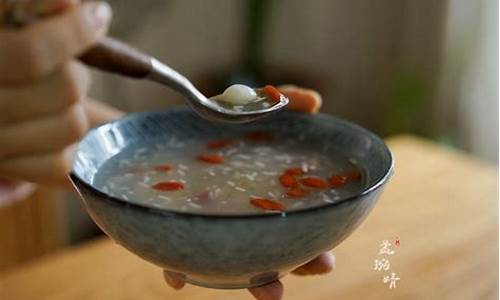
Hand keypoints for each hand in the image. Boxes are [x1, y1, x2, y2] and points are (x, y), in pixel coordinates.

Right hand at [0, 0, 113, 185]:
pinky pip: (64, 162)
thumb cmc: (1, 55)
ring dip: (74, 108)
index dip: (74, 32)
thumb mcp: (2, 22)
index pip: (32, 53)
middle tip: (63, 67)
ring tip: (49, 99)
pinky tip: (47, 126)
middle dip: (76, 71)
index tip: (97, 15)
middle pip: (68, 88)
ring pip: (73, 126)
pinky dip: (67, 144)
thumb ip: (28, 7)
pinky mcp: (13, 172)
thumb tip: (70, 4)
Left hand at [164, 86, 330, 299]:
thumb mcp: (243, 108)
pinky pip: (175, 258)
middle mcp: (238, 223)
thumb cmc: (209, 129)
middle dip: (296, 266)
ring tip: (270, 292)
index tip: (328, 256)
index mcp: (262, 202)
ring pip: (233, 266)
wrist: (156, 136)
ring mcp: (206, 232)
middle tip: (316, 267)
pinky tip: (180, 277)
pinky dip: (179, 270)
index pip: (295, 231)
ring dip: (252, 282)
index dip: (315, 246)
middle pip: (274, 253)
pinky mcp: (171, 233)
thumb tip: (315, 101)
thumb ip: (280, 102)